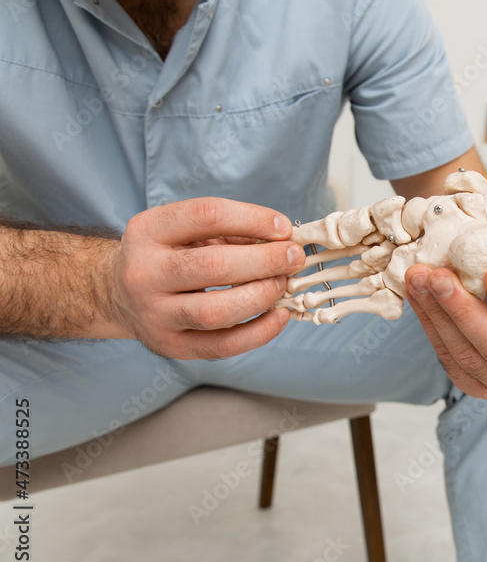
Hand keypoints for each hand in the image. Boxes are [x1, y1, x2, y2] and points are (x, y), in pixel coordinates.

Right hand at [111, 198, 305, 358]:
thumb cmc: (167, 255)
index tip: (283, 228)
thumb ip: (231, 231)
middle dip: (264, 261)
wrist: (118, 293)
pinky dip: (259, 332)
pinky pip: (222, 346)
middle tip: (293, 258)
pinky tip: (279, 316)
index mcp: (148, 231)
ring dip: (261, 296)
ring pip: (216, 312)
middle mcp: (144, 273)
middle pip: (212, 266)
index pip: (206, 215)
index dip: (252, 219)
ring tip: (282, 284)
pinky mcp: (171, 345)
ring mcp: (154, 314)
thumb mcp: (186, 231)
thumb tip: (282, 241)